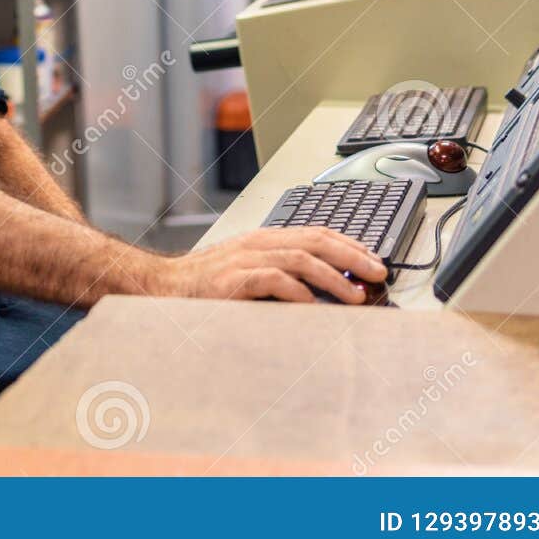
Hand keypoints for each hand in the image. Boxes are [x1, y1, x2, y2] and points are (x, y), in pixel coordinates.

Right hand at [152, 228, 387, 304]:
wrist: (160, 287)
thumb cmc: (205, 286)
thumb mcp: (247, 272)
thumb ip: (282, 275)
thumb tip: (326, 290)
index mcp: (264, 239)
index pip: (316, 233)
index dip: (350, 245)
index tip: (374, 260)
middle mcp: (257, 243)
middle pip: (316, 240)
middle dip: (353, 256)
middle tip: (378, 273)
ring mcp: (244, 259)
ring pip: (301, 258)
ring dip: (334, 278)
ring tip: (355, 295)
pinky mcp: (232, 280)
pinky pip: (272, 280)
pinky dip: (297, 292)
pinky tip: (313, 305)